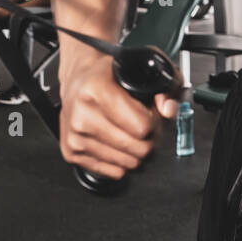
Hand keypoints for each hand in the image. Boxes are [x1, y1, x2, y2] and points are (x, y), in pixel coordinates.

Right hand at [58, 51, 179, 180]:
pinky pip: (113, 171)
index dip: (154, 121)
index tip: (150, 113)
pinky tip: (117, 141)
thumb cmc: (110, 75)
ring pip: (127, 163)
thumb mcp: (144, 69)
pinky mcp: (72, 153)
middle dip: (149, 138)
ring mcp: (75, 136)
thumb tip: (169, 110)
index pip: (142, 126)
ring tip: (129, 131)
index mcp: (96, 89)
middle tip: (143, 124)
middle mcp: (82, 114)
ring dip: (135, 150)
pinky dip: (121, 160)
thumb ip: (166, 87)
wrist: (78, 81)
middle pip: (137, 149)